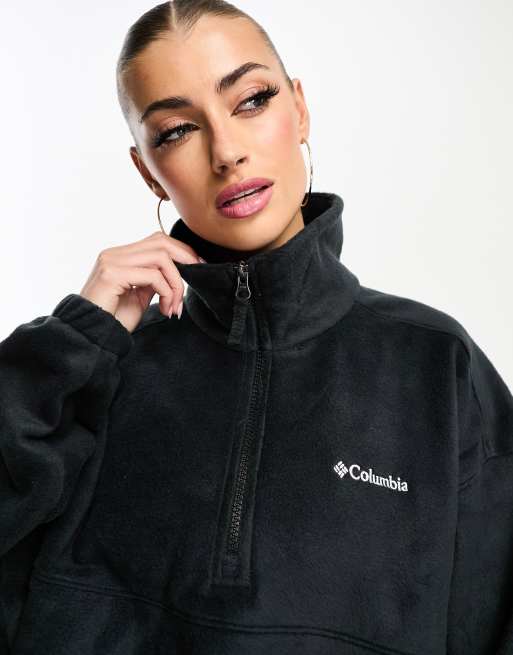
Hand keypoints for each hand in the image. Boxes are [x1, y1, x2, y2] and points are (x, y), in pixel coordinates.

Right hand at [79, 230, 204, 332]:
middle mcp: (113, 253)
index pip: (156, 241)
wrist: (90, 336)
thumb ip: (154, 279)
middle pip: (160, 241)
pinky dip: (168, 293)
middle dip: (185, 258)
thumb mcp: (140, 296)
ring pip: (161, 257)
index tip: (197, 267)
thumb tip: (175, 271)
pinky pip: (153, 276)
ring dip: (176, 283)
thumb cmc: (113, 320)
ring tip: (175, 306)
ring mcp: (111, 261)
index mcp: (119, 256)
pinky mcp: (111, 274)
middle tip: (197, 277)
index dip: (181, 251)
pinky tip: (166, 310)